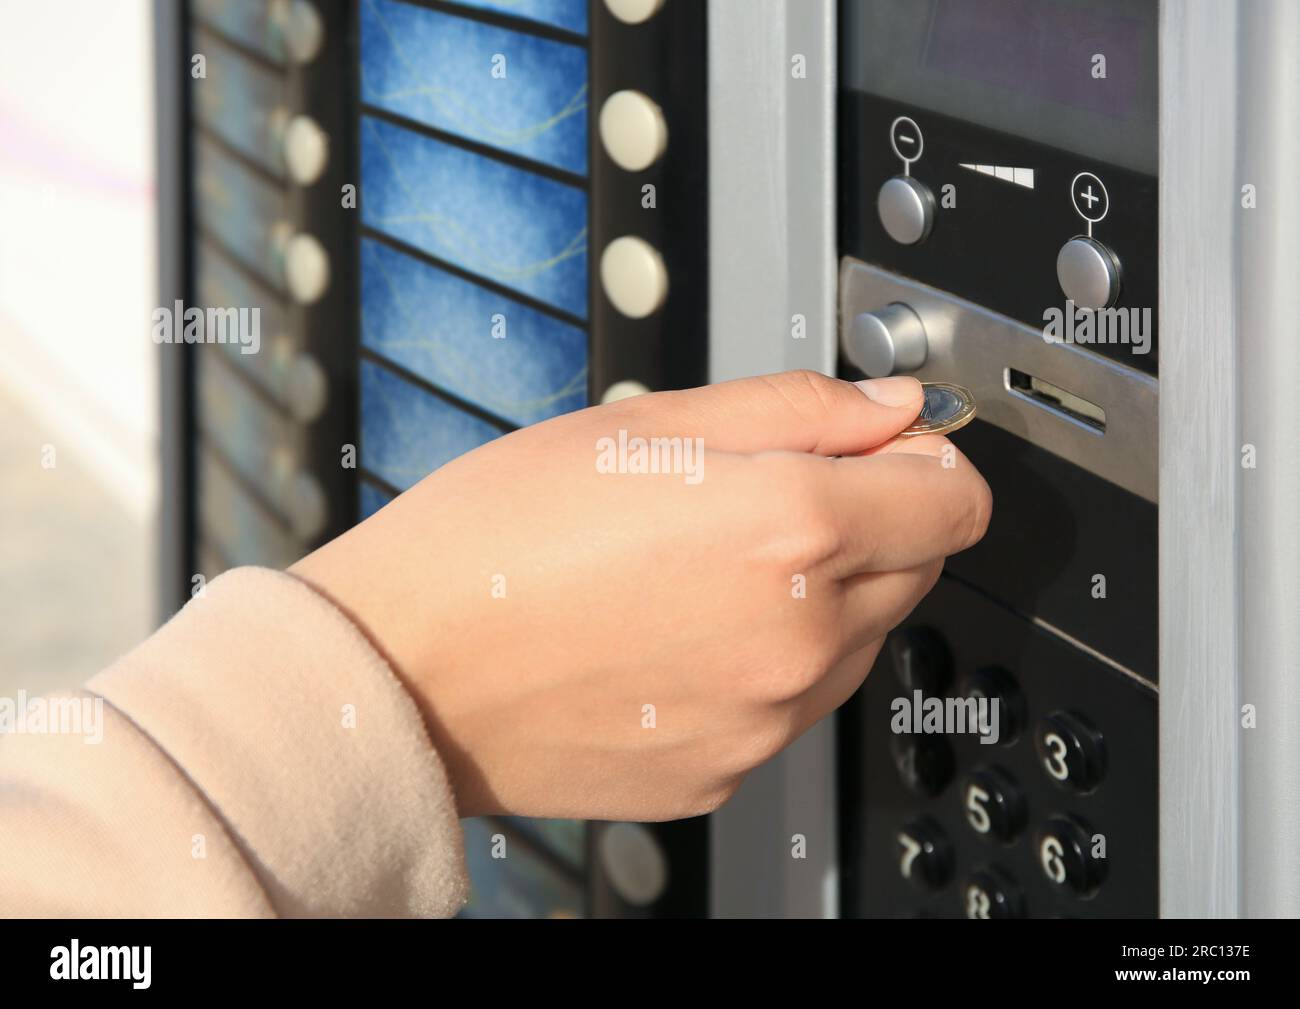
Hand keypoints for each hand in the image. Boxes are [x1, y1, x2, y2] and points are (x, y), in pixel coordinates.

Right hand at [291, 371, 991, 820]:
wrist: (406, 672)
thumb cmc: (496, 540)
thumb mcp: (644, 423)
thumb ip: (795, 408)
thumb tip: (892, 411)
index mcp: (790, 528)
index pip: (956, 499)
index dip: (926, 464)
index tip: (886, 455)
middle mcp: (798, 636)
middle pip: (917, 569)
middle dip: (867, 524)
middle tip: (757, 504)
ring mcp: (767, 719)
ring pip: (856, 643)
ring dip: (816, 600)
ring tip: (699, 574)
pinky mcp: (729, 773)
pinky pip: (789, 708)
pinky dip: (761, 669)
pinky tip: (676, 639)